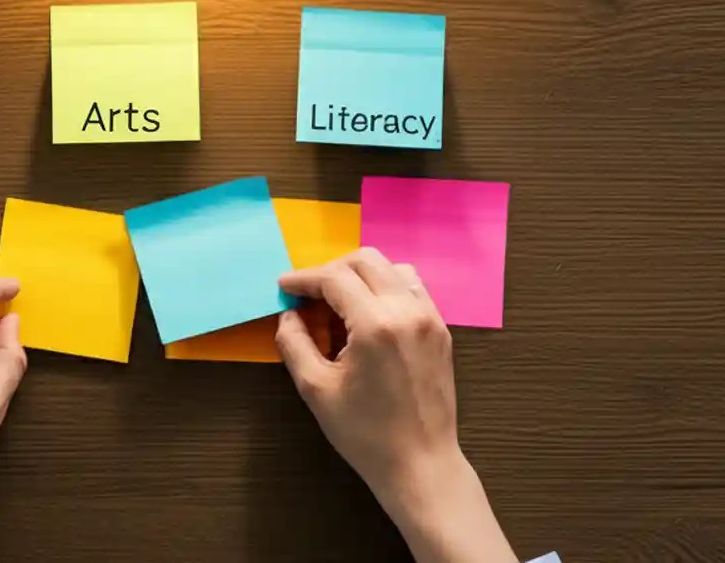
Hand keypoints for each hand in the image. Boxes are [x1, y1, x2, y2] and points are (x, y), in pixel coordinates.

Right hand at [275, 248, 514, 562]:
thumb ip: (294, 343)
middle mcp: (407, 311)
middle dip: (331, 270)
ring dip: (361, 275)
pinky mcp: (441, 330)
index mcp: (376, 324)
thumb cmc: (365, 433)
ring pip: (393, 268)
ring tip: (339, 301)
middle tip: (309, 293)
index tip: (284, 287)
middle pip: (366, 260)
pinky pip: (412, 288)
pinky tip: (369, 312)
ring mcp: (430, 318)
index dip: (303, 278)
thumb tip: (289, 315)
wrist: (420, 463)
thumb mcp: (315, 389)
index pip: (334, 278)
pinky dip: (386, 287)